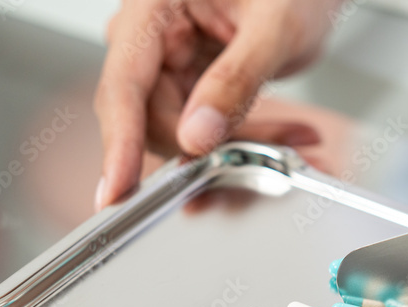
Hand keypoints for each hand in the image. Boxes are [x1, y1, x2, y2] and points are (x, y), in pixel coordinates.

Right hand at [93, 0, 339, 209]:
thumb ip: (236, 79)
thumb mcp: (276, 24)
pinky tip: (279, 134)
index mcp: (154, 3)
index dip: (119, 141)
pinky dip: (242, 139)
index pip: (124, 82)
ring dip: (234, 147)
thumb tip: (195, 136)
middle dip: (208, 148)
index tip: (118, 188)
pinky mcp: (188, 84)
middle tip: (267, 156)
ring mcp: (167, 61)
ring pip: (180, 133)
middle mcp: (150, 34)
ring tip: (289, 138)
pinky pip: (203, 130)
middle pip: (152, 119)